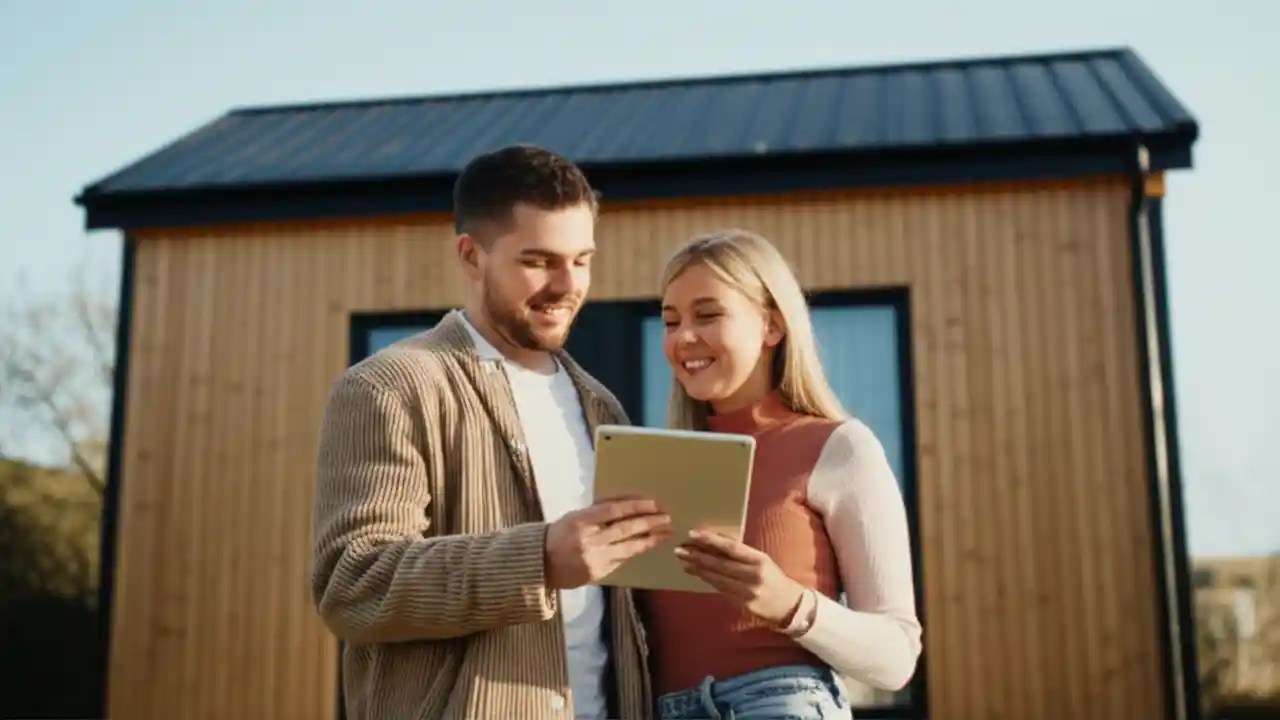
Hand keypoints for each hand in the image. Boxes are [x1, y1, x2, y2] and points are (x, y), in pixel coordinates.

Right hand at [545, 497, 671, 588]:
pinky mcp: (598, 574)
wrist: (540, 563)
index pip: (615, 511)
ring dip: (649, 541)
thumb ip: (599, 511)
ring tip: (666, 534)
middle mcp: (589, 541)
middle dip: (650, 523)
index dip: (637, 507)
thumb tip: (630, 503)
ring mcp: (595, 559)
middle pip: (626, 530)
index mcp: (582, 521)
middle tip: (668, 518)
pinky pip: (621, 561)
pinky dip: (634, 552)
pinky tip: (647, 545)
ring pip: (628, 549)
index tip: (655, 504)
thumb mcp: (575, 516)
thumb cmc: (560, 534)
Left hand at [676, 529, 805, 625]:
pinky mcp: (743, 604)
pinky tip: (697, 574)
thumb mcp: (762, 560)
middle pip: (720, 564)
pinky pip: (721, 589)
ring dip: (698, 569)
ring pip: (717, 578)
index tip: (693, 534)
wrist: (790, 605)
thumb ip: (741, 553)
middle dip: (697, 556)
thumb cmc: (774, 577)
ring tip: (683, 562)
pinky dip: (708, 580)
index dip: (711, 540)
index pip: (731, 547)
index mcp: (759, 559)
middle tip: (679, 550)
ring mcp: (747, 591)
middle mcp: (753, 574)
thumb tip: (715, 541)